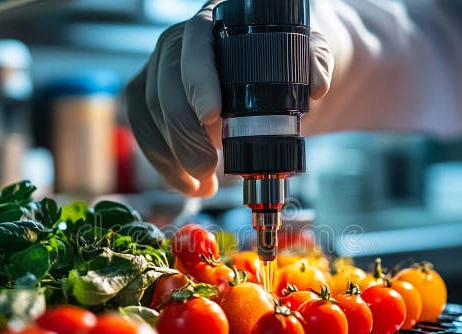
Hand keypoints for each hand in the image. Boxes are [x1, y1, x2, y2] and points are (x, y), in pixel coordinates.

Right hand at [125, 0, 333, 196]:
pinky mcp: (152, 97)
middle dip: (183, 132)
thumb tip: (317, 84)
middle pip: (166, 82)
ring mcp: (162, 68)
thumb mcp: (310, 50)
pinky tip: (187, 184)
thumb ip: (317, 60)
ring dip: (172, 154)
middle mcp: (181, 41)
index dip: (198, 79)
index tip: (212, 116)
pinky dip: (162, 162)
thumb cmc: (289, 57)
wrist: (279, 74)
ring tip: (202, 184)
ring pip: (148, 109)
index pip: (196, 42)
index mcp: (217, 20)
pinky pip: (144, 128)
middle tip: (208, 168)